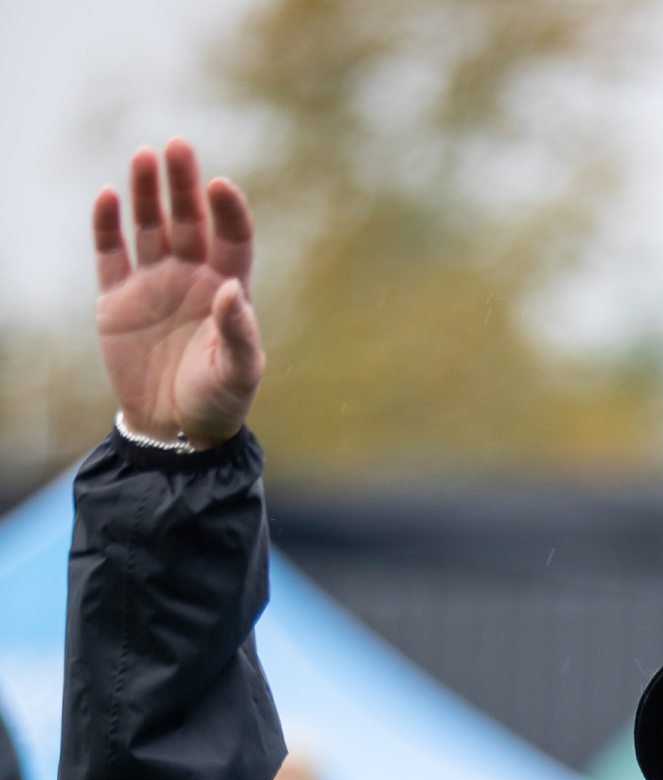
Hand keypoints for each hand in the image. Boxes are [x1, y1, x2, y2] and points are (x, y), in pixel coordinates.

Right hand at [93, 139, 264, 450]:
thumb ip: (239, 333)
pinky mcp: (118, 298)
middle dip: (183, 184)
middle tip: (177, 147)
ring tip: (144, 157)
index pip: (231, 238)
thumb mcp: (238, 374)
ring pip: (149, 226)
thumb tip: (231, 290)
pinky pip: (111, 252)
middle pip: (188, 219)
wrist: (174, 432)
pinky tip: (108, 197)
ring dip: (146, 192)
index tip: (220, 186)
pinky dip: (107, 225)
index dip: (228, 211)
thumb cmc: (216, 403)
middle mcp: (191, 277)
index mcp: (227, 289)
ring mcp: (153, 283)